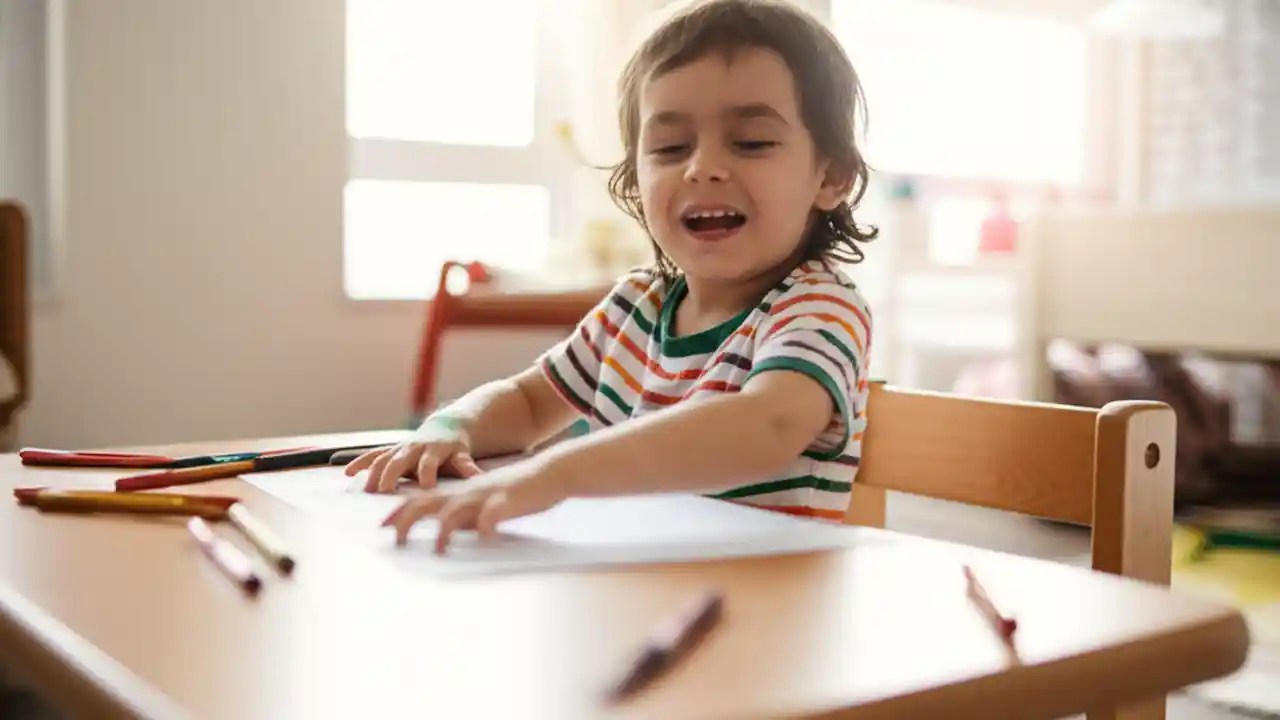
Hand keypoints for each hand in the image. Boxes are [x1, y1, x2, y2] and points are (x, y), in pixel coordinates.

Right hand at [344, 416, 481, 493]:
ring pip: (383, 458)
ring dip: (371, 473)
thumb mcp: (464, 456)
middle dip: (390, 476)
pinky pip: (374, 455)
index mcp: (435, 450)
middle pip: (399, 461)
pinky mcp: (392, 450)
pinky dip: (360, 462)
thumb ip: (469, 468)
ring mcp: (401, 448)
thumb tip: (481, 479)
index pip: (429, 464)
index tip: (424, 492)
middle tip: (382, 492)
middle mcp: (415, 447)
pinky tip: (346, 473)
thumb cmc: (456, 448)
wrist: (447, 426)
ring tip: (362, 489)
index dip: (426, 477)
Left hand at [380, 458, 567, 553]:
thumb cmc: (516, 492)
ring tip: (439, 550)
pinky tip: (486, 539)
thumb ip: (464, 515)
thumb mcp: (483, 502)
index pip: (421, 499)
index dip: (400, 511)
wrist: (550, 472)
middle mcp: (467, 492)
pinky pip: (493, 514)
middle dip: (408, 519)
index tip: (383, 526)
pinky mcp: (508, 500)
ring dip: (444, 529)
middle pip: (428, 502)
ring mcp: (486, 495)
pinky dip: (486, 526)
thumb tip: (443, 531)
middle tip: (395, 539)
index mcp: (460, 492)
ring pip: (456, 509)